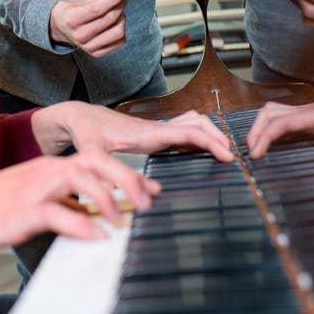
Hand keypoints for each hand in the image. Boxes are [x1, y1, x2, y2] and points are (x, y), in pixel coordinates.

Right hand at [0, 147, 159, 252]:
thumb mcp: (31, 200)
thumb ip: (61, 203)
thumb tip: (92, 218)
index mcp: (50, 166)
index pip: (97, 159)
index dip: (129, 172)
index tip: (153, 189)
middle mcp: (46, 170)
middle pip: (96, 161)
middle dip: (128, 177)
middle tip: (148, 201)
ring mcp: (33, 189)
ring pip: (81, 178)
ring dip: (108, 198)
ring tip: (124, 221)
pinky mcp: (21, 211)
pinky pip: (58, 213)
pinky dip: (82, 224)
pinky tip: (97, 236)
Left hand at [32, 102, 234, 161]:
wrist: (79, 118)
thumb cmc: (86, 134)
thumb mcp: (92, 154)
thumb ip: (107, 173)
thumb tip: (134, 195)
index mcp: (149, 132)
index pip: (189, 131)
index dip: (211, 142)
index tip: (228, 156)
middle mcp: (157, 128)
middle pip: (198, 123)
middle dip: (218, 136)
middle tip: (234, 157)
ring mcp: (157, 129)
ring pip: (193, 122)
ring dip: (210, 132)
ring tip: (225, 152)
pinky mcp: (153, 134)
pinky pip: (184, 129)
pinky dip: (199, 135)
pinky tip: (204, 150)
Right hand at [49, 0, 129, 55]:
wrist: (59, 28)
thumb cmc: (68, 9)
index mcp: (72, 20)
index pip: (97, 9)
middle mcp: (80, 36)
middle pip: (110, 18)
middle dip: (120, 4)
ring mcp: (89, 47)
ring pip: (118, 31)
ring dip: (122, 17)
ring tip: (118, 9)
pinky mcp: (97, 53)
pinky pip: (120, 41)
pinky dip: (121, 29)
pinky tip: (116, 21)